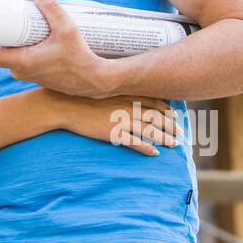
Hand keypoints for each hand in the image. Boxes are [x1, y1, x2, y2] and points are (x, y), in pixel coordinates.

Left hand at [0, 0, 118, 98]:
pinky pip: (22, 61)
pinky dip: (24, 49)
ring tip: (25, 25)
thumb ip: (50, 6)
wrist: (95, 81)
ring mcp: (28, 76)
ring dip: (14, 42)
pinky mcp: (37, 76)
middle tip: (8, 18)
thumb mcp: (67, 28)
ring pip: (11, 56)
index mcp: (22, 62)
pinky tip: (35, 37)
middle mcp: (21, 71)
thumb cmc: (80, 57)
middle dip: (2, 35)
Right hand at [49, 90, 182, 155]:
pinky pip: (135, 142)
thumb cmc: (79, 95)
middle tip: (180, 132)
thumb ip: (115, 91)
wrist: (62, 104)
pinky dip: (147, 148)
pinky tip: (155, 153)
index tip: (175, 114)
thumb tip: (123, 93)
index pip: (152, 101)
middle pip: (156, 116)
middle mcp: (126, 105)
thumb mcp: (100, 89)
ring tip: (174, 144)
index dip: (166, 108)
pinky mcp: (113, 133)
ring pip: (150, 130)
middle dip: (170, 124)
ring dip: (165, 137)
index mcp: (124, 94)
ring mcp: (120, 119)